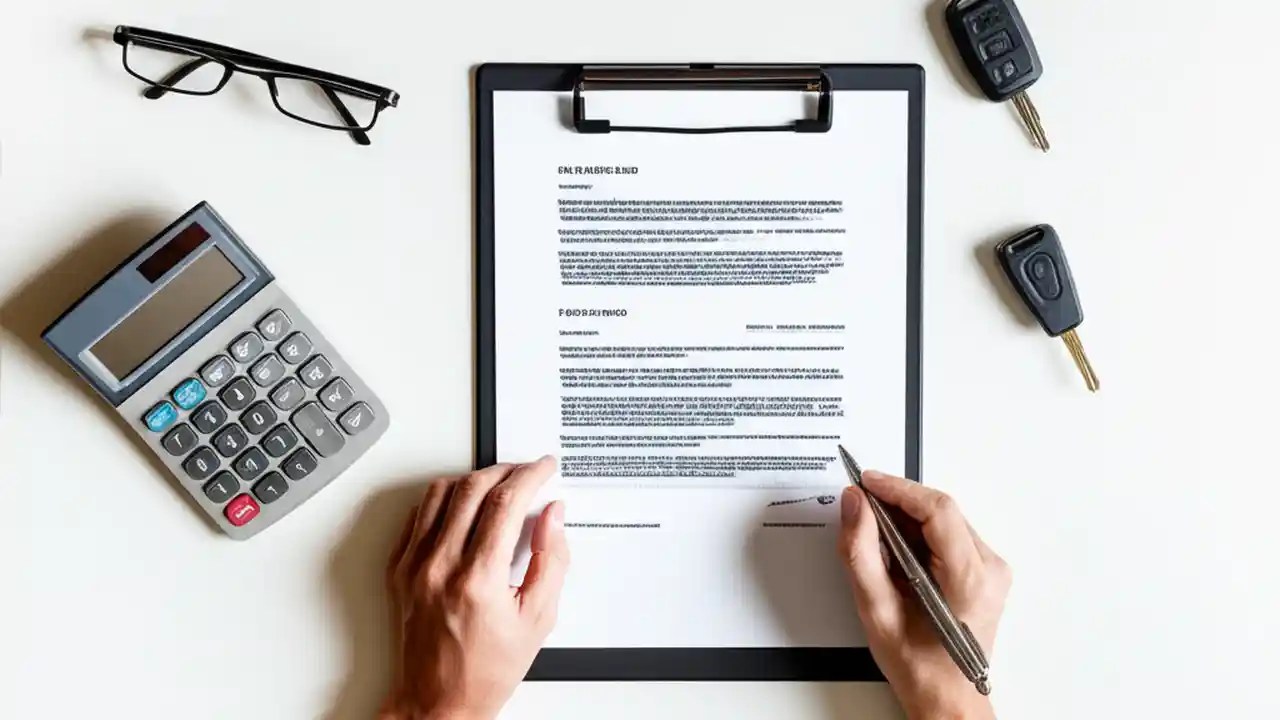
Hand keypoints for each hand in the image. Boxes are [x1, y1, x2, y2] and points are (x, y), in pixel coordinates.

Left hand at [381, 457, 568, 719]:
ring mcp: (414, 566)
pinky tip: (462, 506)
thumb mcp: (537, 618)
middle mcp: (440, 567)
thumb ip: (550, 559)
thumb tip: (552, 516)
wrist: (439, 701)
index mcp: (477, 579)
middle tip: (525, 473)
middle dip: (506, 471)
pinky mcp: (399, 569)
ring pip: (440, 493)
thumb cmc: (486, 669)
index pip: (506, 503)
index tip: (543, 468)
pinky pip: (418, 515)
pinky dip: (443, 500)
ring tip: (496, 486)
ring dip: (473, 480)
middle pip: (473, 488)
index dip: (530, 476)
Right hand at [840, 471, 1011, 719]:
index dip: (898, 489)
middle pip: (942, 510)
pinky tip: (897, 548)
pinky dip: (920, 531)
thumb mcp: (876, 610)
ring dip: (908, 517)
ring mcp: (992, 569)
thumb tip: (854, 505)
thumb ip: (860, 552)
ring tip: (876, 533)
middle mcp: (989, 569)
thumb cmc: (918, 664)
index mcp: (969, 579)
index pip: (937, 510)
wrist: (946, 695)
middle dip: (899, 501)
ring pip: (945, 519)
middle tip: (862, 506)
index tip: (867, 483)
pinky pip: (950, 533)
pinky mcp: (985, 570)